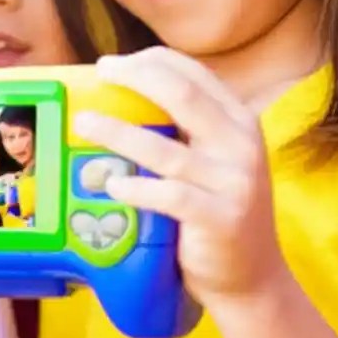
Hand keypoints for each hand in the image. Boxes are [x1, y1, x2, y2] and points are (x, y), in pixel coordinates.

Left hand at [73, 47, 287, 303]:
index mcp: (239, 121)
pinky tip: (112, 186)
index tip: (112, 63)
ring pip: (164, 149)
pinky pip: (170, 196)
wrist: (253, 275)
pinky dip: (136, 189)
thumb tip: (123, 96)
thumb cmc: (217, 209)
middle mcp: (241, 144)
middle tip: (98, 74)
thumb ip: (184, 129)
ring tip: (84, 124)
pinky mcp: (220, 219)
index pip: (194, 74)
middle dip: (134, 78)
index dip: (150, 61)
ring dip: (117, 133)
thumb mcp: (213, 159)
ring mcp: (233, 182)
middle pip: (182, 96)